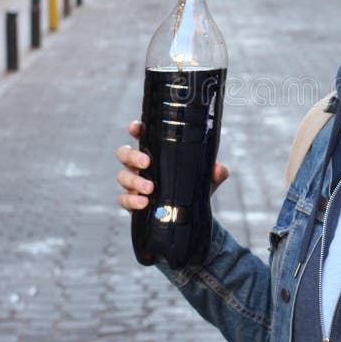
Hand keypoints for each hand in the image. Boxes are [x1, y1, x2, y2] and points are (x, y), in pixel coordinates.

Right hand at [115, 120, 229, 210]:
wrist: (189, 214)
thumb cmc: (194, 187)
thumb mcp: (207, 179)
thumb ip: (215, 172)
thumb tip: (218, 169)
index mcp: (156, 153)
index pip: (141, 136)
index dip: (135, 129)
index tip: (136, 127)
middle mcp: (140, 165)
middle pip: (124, 154)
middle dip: (133, 156)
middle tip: (147, 162)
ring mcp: (134, 183)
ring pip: (122, 177)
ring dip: (134, 181)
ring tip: (150, 188)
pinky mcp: (132, 201)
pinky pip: (123, 199)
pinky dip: (131, 200)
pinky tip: (144, 203)